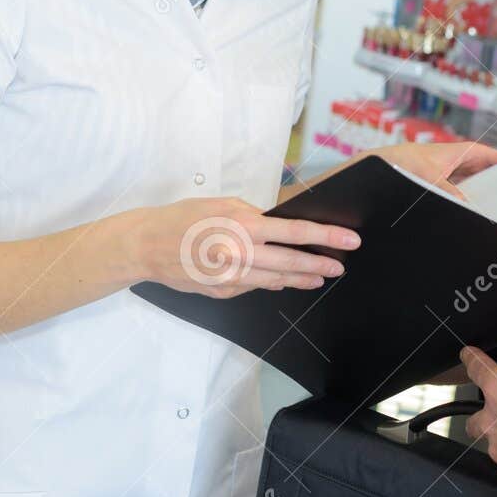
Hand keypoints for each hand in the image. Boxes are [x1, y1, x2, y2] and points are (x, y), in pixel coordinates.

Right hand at [131, 196, 359, 297]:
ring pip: (276, 280)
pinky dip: (270, 283)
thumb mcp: (222, 204)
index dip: (326, 237)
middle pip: (291, 262)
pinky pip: (254, 287)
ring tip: (318, 277)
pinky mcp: (222, 292)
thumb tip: (281, 228)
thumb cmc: (183, 218)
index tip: (349, 240)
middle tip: (340, 266)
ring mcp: (231, 278)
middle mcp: (239, 255)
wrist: (146, 246)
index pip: (295, 232)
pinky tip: (283, 281)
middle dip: (320, 264)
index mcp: (242, 226)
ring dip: (300, 278)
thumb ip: (254, 216)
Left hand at [371, 140, 496, 197]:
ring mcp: (456, 178)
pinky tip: (481, 219)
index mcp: (465, 152)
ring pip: (480, 189)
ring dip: (489, 200)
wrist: (380, 167)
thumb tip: (465, 205)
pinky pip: (467, 199)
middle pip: (492, 175)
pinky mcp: (447, 191)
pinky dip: (474, 207)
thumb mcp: (427, 174)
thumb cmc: (402, 160)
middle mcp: (463, 164)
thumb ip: (447, 189)